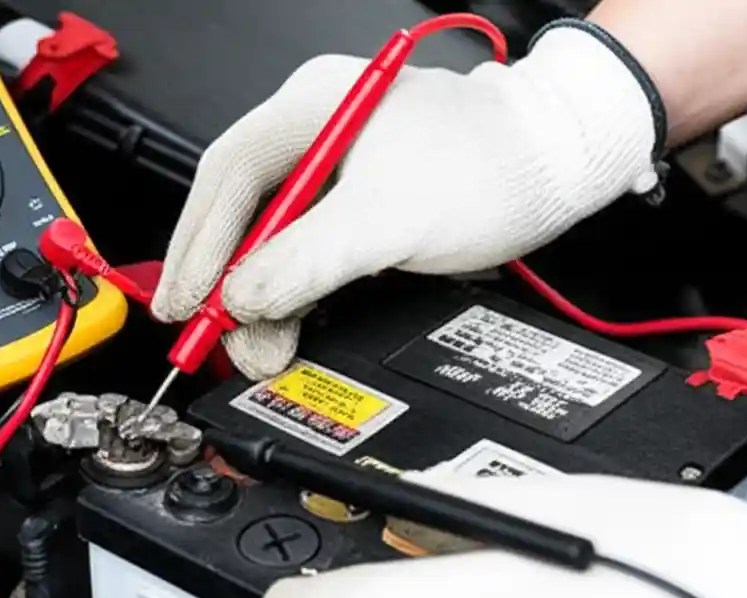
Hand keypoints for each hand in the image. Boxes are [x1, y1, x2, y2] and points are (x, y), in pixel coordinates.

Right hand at [153, 26, 659, 377]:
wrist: (560, 168)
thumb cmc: (494, 168)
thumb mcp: (389, 220)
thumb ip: (306, 261)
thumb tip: (242, 298)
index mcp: (311, 108)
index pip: (227, 178)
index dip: (198, 247)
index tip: (187, 302)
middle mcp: (315, 130)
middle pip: (238, 206)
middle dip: (218, 275)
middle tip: (204, 329)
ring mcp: (336, 166)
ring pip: (269, 232)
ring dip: (253, 290)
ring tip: (248, 339)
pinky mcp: (359, 200)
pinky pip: (303, 245)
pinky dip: (288, 286)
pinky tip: (282, 316)